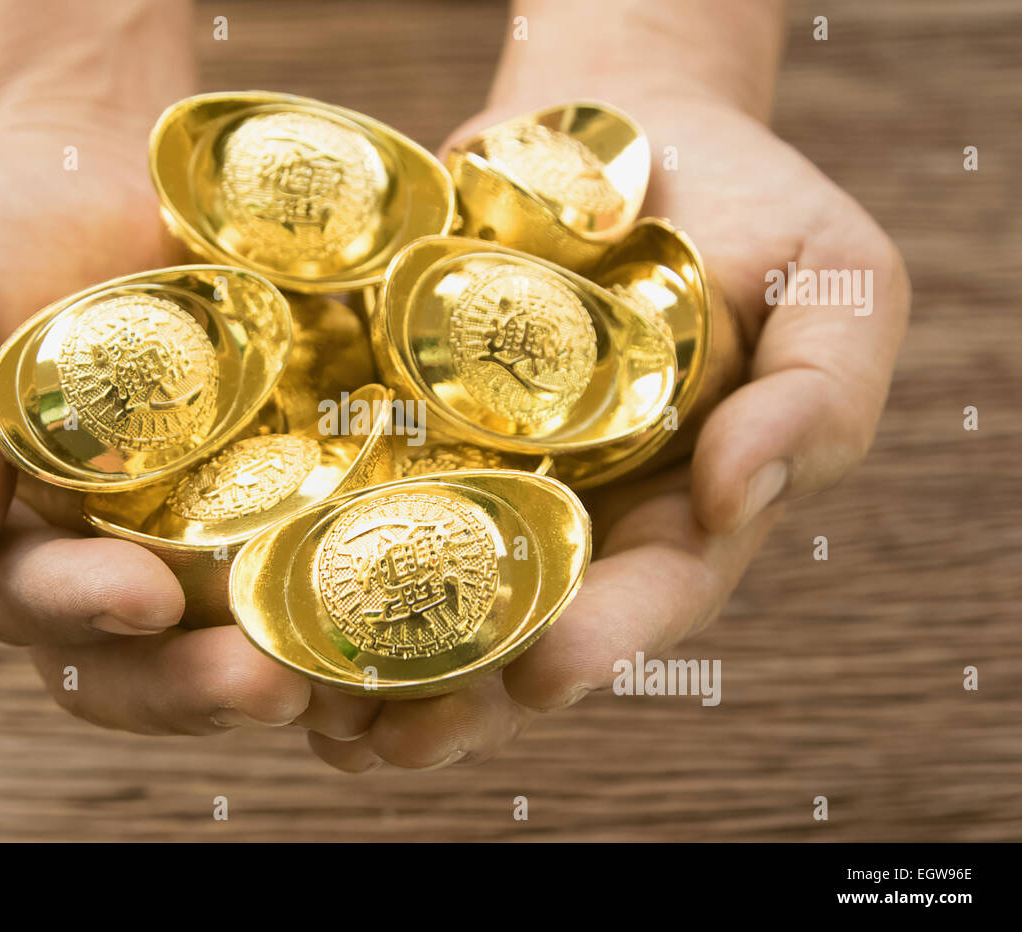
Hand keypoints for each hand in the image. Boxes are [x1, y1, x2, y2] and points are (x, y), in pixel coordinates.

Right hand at [0, 0, 381, 740]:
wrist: (94, 172)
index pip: (21, 603)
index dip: (76, 610)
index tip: (145, 597)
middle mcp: (83, 563)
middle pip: (132, 660)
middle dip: (195, 684)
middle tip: (273, 688)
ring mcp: (180, 541)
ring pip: (224, 641)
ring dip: (287, 671)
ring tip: (350, 682)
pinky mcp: (262, 502)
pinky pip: (301, 571)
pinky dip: (344, 607)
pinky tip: (403, 620)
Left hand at [306, 85, 908, 771]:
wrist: (622, 122)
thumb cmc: (750, 208)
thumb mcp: (834, 281)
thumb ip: (820, 394)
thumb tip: (744, 495)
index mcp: (679, 508)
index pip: (647, 594)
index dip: (600, 639)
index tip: (545, 677)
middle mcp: (575, 513)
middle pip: (516, 622)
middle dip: (458, 690)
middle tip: (390, 738)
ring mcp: (483, 471)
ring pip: (423, 583)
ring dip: (367, 654)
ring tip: (309, 710)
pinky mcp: (406, 420)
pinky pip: (355, 490)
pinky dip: (305, 541)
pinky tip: (251, 593)